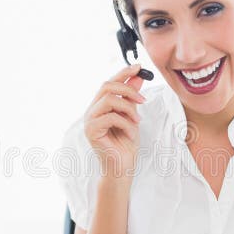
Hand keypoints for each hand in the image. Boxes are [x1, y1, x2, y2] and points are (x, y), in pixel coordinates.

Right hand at [84, 63, 145, 178]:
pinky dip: (126, 124)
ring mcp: (89, 120)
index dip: (123, 73)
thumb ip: (132, 97)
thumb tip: (137, 76)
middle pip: (106, 86)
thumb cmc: (125, 143)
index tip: (139, 67)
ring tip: (137, 122)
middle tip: (143, 100)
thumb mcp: (132, 116)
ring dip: (129, 109)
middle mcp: (92, 110)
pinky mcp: (91, 131)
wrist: (122, 166)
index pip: (109, 82)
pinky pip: (111, 117)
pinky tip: (131, 133)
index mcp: (99, 105)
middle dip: (128, 89)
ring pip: (109, 100)